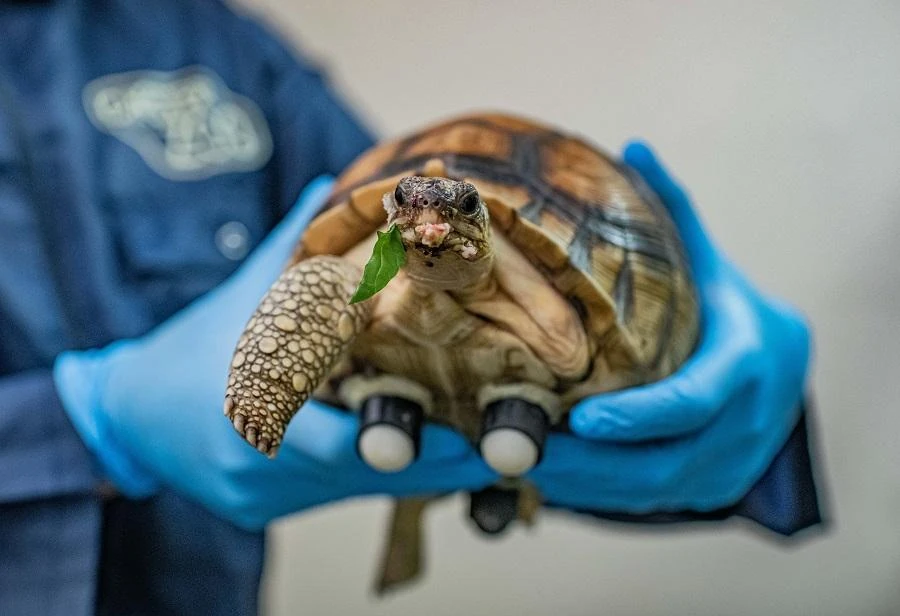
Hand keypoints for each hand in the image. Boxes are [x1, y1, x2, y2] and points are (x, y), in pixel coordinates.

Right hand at [54, 177, 494, 529]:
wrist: (130, 417)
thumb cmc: (192, 348)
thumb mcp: (244, 294)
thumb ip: (294, 243)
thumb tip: (340, 183)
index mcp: (255, 404)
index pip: (343, 438)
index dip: (413, 439)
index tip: (474, 432)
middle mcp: (261, 462)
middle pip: (363, 472)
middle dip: (435, 463)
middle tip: (503, 449)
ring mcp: (261, 495)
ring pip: (355, 489)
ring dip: (415, 473)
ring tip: (484, 455)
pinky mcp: (259, 510)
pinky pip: (333, 496)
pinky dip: (375, 477)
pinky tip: (425, 463)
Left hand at [529, 142, 811, 513]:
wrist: (780, 366)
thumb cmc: (729, 307)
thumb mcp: (708, 261)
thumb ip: (674, 210)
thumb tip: (634, 144)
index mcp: (746, 362)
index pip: (695, 400)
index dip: (639, 416)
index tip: (578, 419)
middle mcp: (745, 422)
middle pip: (663, 463)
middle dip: (589, 465)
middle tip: (520, 450)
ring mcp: (731, 464)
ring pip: (649, 494)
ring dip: (582, 487)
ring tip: (517, 468)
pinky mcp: (710, 488)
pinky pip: (646, 503)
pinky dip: (595, 496)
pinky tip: (545, 481)